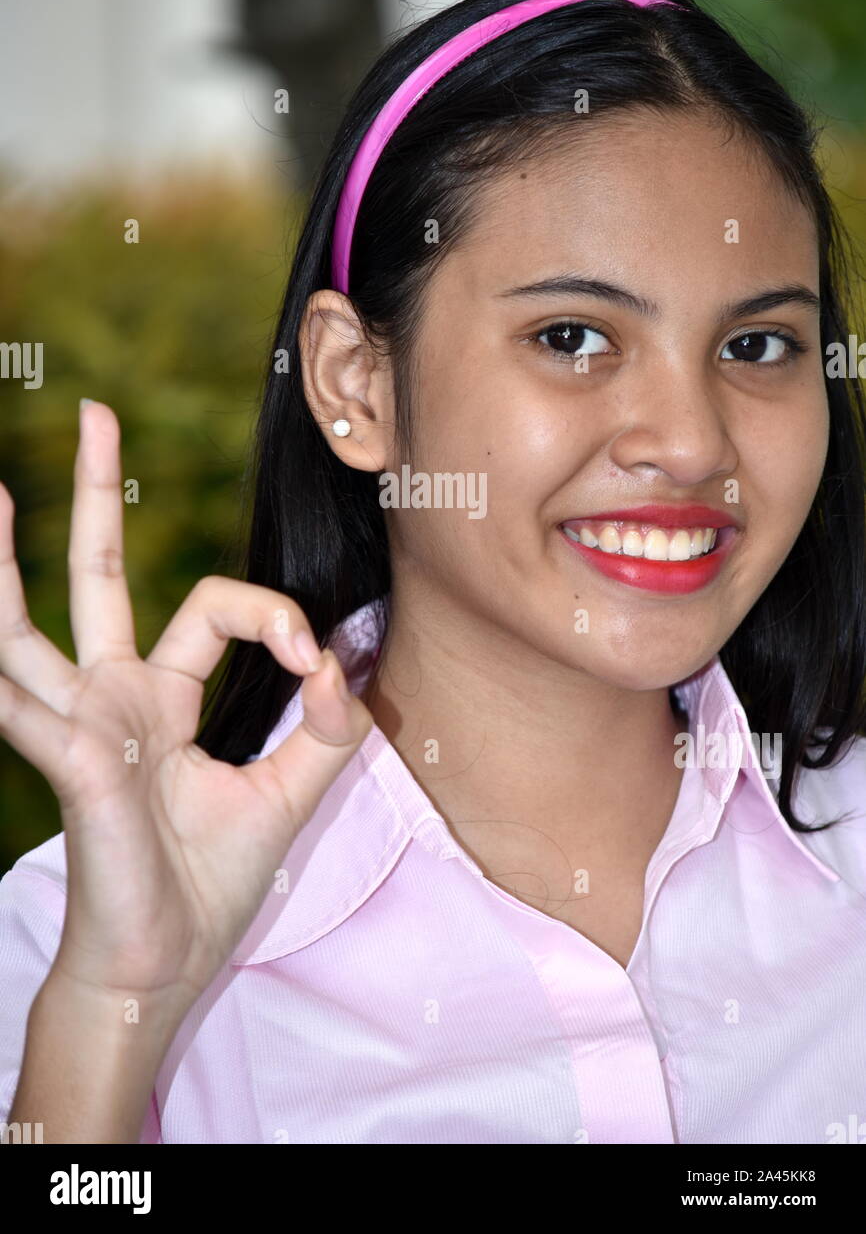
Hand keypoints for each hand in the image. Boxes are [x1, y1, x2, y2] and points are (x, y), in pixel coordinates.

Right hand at [0, 400, 372, 1016]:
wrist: (163, 964)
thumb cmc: (209, 883)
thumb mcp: (289, 795)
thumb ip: (327, 730)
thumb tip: (350, 661)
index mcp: (163, 696)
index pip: (214, 609)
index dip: (276, 617)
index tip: (319, 667)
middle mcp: (114, 696)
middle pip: (97, 578)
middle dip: (97, 495)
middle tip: (93, 414)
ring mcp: (81, 725)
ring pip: (29, 627)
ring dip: (4, 563)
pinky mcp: (72, 763)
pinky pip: (31, 707)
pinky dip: (12, 678)